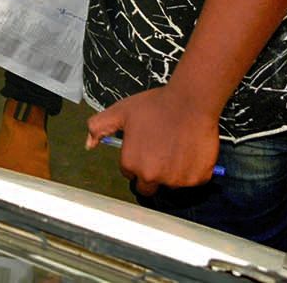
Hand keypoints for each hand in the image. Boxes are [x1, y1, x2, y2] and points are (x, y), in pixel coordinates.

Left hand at [85, 85, 221, 194]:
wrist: (190, 101)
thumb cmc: (156, 105)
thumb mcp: (121, 111)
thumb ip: (99, 127)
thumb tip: (88, 144)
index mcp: (131, 163)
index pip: (130, 173)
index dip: (136, 158)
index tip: (145, 146)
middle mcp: (153, 176)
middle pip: (149, 185)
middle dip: (152, 172)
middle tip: (160, 151)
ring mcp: (176, 180)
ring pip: (171, 182)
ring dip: (173, 171)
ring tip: (176, 145)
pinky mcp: (198, 178)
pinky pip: (193, 179)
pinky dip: (193, 169)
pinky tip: (190, 149)